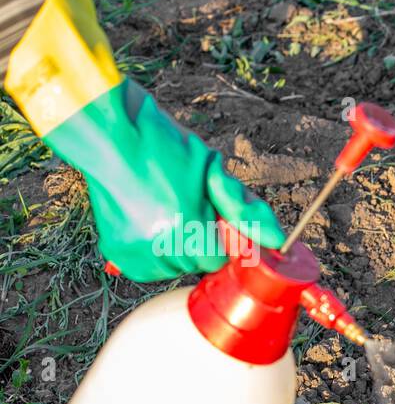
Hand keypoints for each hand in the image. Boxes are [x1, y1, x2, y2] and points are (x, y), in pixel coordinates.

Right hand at [4, 0, 284, 281]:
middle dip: (197, 240)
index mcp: (187, 227)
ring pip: (171, 268)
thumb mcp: (213, 172)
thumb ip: (246, 210)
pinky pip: (146, 268)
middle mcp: (159, 246)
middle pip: (196, 264)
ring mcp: (134, 252)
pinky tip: (148, 223)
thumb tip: (277, 240)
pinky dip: (151, 252)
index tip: (211, 219)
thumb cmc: (166, 148)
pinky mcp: (116, 253)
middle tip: (184, 208)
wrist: (109, 134)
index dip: (219, 238)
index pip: (218, 259)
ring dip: (174, 248)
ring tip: (163, 211)